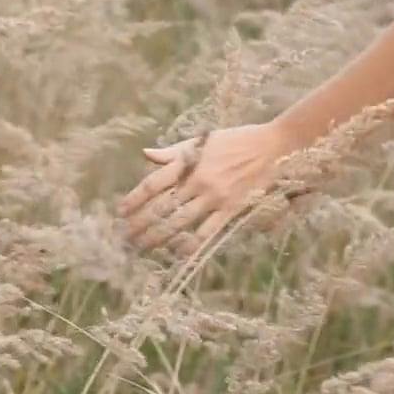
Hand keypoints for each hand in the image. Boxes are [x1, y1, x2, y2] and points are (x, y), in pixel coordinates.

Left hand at [117, 121, 296, 259]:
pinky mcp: (231, 209)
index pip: (153, 183)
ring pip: (180, 221)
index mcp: (189, 161)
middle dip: (141, 223)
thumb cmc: (237, 139)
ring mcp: (215, 196)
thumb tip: (146, 154)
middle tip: (127, 237)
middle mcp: (198, 180)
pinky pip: (207, 231)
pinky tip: (178, 254)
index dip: (134, 199)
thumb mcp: (203, 141)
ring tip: (144, 247)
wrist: (272, 145)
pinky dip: (191, 244)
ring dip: (159, 236)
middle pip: (162, 206)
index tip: (121, 211)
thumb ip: (173, 152)